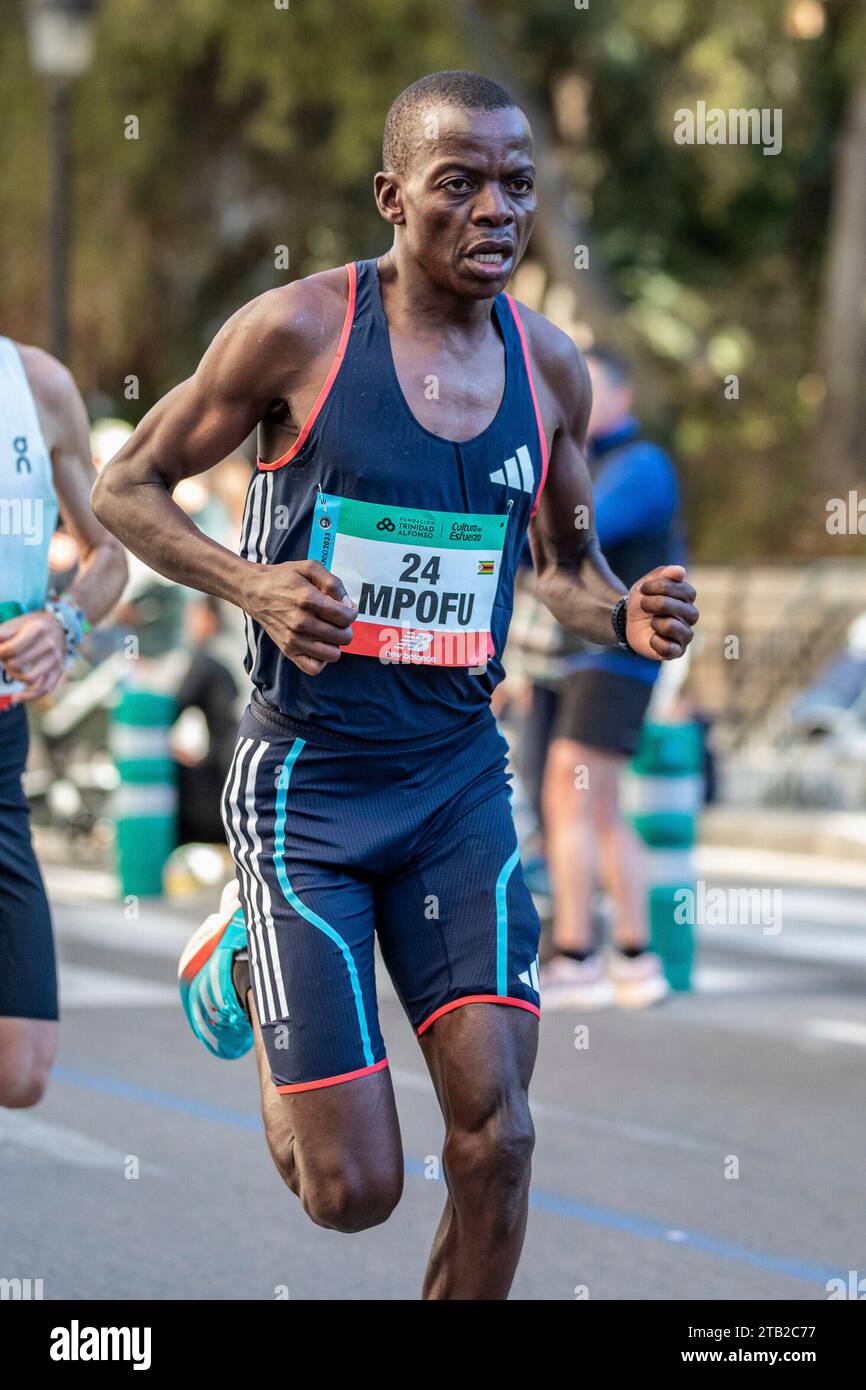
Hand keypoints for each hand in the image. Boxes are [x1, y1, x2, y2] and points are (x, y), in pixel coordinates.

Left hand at [0, 611, 67, 702]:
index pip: (10, 650)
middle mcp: (49, 645)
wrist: (58, 626)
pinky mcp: (59, 671)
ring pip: (28, 678)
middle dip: (5, 663)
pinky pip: (44, 689)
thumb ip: (1, 635)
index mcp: (37, 630)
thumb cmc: (30, 626)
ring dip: (14, 676)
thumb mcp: (16, 624)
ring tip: (12, 670)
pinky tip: (17, 697)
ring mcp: (56, 660)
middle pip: (17, 664)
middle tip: (6, 658)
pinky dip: (29, 696)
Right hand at [244, 559, 356, 676]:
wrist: (254, 590)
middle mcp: (301, 623)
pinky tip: (319, 645)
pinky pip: (314, 668)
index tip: (344, 607)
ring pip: (333, 655)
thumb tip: (347, 604)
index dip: (351, 612)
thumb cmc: (284, 578)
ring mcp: (294, 640)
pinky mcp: (288, 650)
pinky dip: (321, 660)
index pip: (346, 617)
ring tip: (327, 631)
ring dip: (335, 643)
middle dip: (344, 627)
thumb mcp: (310, 567)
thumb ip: (333, 582)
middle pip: (343, 637)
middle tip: (334, 618)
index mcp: (308, 600)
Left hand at [626, 564, 697, 660]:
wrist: (628, 620)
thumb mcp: (649, 582)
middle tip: (643, 605)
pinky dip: (655, 642)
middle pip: (677, 607)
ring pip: (672, 627)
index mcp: (688, 597)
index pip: (682, 590)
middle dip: (654, 604)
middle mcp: (691, 615)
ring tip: (651, 622)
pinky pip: (669, 648)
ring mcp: (685, 634)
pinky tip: (652, 637)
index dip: (659, 587)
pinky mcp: (676, 651)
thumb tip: (680, 572)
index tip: (643, 588)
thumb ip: (664, 573)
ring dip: (655, 622)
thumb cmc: (643, 600)